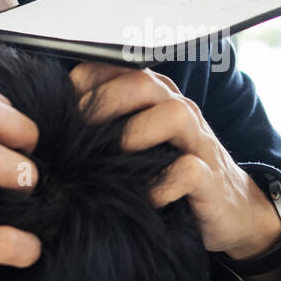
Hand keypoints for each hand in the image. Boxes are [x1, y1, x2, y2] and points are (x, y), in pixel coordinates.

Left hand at [70, 63, 280, 258]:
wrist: (230, 211)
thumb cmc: (169, 175)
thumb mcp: (136, 147)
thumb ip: (105, 131)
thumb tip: (50, 130)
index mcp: (157, 98)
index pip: (120, 69)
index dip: (88, 82)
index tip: (61, 108)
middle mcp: (180, 111)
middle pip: (144, 83)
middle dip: (106, 102)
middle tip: (80, 132)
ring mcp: (198, 143)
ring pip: (174, 114)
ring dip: (137, 134)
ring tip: (114, 158)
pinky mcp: (210, 178)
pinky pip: (189, 171)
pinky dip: (162, 185)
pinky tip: (143, 197)